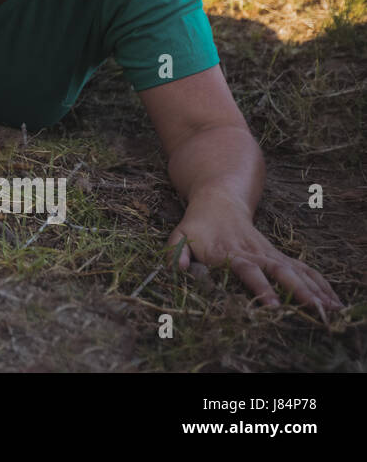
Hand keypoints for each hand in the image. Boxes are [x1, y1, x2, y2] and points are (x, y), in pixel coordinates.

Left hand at [166, 191, 342, 315]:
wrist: (218, 200)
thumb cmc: (197, 225)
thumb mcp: (180, 235)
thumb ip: (176, 252)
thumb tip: (178, 269)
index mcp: (230, 251)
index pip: (248, 270)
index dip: (261, 287)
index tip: (274, 305)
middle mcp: (254, 252)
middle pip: (279, 270)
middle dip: (297, 289)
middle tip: (314, 308)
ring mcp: (268, 253)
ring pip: (295, 270)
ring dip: (314, 288)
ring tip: (332, 308)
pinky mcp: (277, 255)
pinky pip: (301, 268)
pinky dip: (318, 282)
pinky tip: (332, 299)